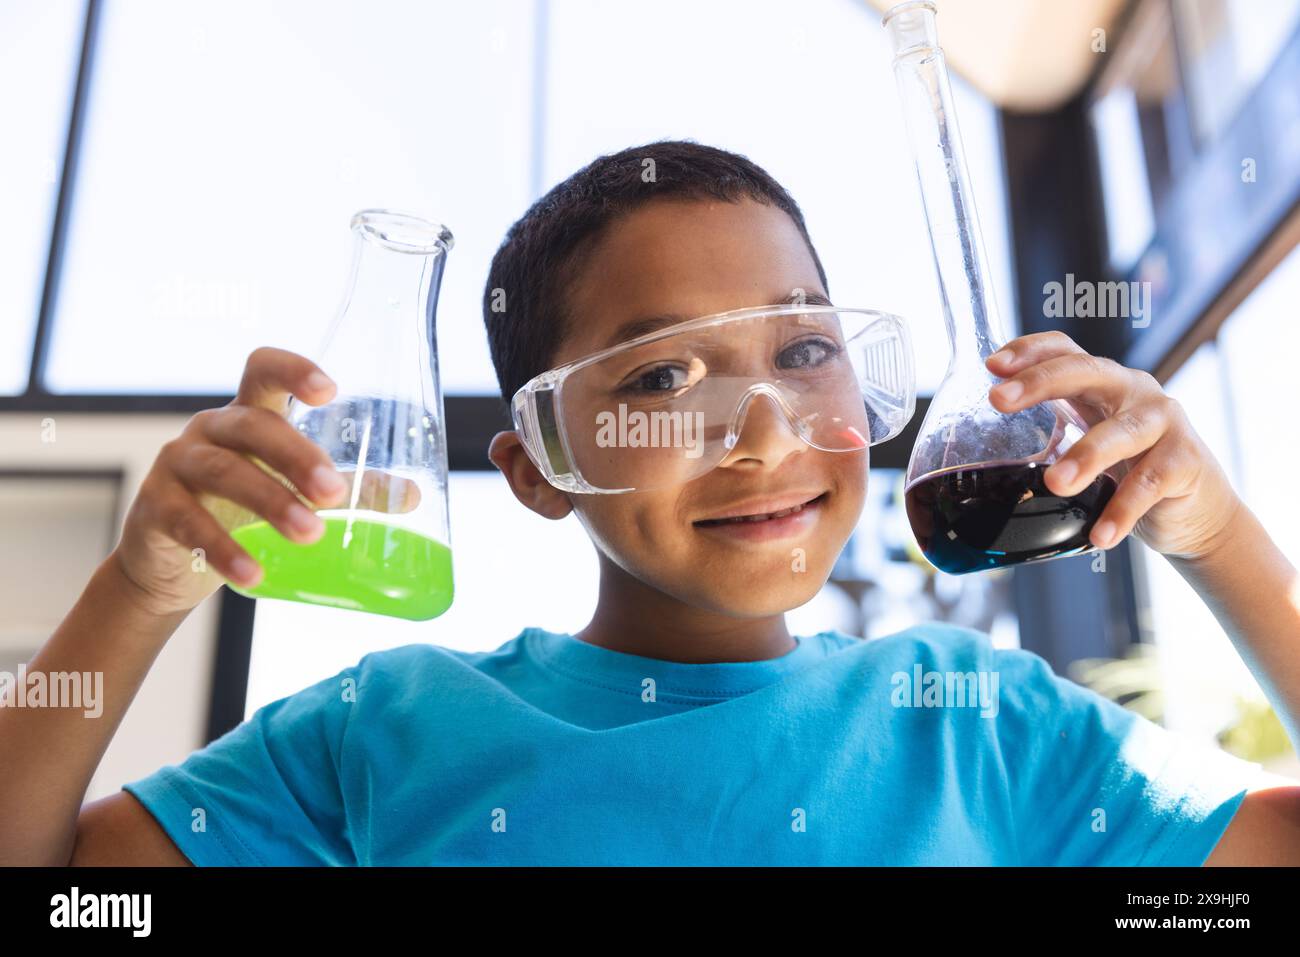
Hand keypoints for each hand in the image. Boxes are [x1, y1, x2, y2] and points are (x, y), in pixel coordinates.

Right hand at [113, 347, 420, 617]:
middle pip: (252, 425)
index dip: (292, 370)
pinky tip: (255, 574)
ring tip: (311, 534)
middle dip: (296, 456)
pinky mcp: (155, 507)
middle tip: (334, 492)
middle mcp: (210, 430)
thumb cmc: (240, 513)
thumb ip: (349, 490)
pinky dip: (225, 550)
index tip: (329, 391)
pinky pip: (189, 523)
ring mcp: (178, 465)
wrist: (171, 565)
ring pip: (223, 471)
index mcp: (248, 416)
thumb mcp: (294, 494)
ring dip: (270, 502)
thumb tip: (411, 496)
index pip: (262, 370)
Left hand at [985, 331, 1242, 560]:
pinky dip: (1122, 512)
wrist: (1194, 513)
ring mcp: (1164, 422)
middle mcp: (1134, 391)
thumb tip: (976, 458)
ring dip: (1086, 456)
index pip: (1066, 350)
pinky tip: (1100, 536)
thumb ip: (1049, 439)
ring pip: (1122, 432)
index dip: (1029, 350)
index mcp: (1102, 384)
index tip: (991, 365)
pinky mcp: (1186, 461)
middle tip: (999, 401)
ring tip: (1055, 483)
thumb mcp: (1085, 446)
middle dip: (1041, 382)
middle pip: (1087, 371)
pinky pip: (1149, 484)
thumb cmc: (1126, 473)